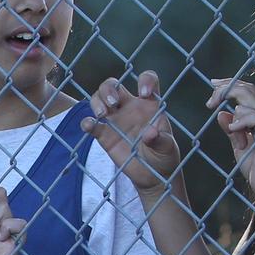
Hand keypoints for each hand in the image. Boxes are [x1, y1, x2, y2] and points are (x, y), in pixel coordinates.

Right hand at [82, 72, 180, 192]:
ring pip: (99, 98)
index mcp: (150, 104)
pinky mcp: (104, 135)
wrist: (152, 174)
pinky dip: (87, 123)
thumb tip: (150, 133)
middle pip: (114, 85)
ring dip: (97, 101)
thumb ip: (161, 139)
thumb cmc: (163, 155)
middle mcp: (130, 107)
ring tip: (102, 114)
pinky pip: (92, 124)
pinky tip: (90, 126)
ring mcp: (115, 120)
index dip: (145, 80)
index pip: (147, 80)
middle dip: (110, 89)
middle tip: (113, 103)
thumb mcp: (167, 147)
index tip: (144, 93)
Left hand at [207, 77, 254, 206]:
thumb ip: (231, 131)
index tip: (212, 84)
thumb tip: (221, 114)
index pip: (246, 91)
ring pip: (252, 101)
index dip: (229, 84)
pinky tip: (234, 128)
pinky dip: (244, 120)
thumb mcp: (238, 147)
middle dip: (227, 89)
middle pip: (248, 90)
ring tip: (228, 126)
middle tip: (211, 100)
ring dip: (234, 109)